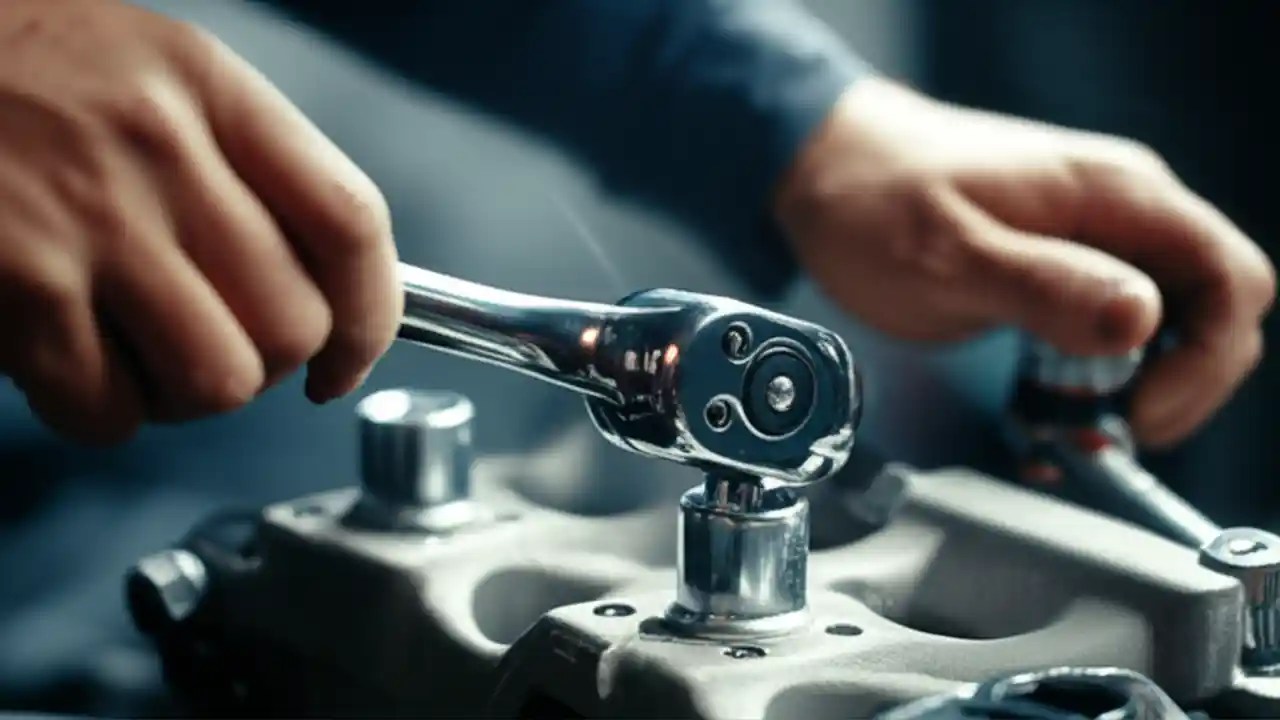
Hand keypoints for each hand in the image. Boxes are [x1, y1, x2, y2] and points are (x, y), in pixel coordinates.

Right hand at [0, 0, 401, 442]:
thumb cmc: (21, 72)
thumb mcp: (155, 74)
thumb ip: (247, 166)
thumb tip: (329, 293)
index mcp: (209, 88)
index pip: (351, 224)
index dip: (373, 317)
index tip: (349, 358)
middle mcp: (159, 149)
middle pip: (294, 324)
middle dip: (266, 364)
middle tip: (215, 339)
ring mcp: (86, 220)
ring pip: (217, 381)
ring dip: (188, 395)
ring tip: (142, 352)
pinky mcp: (17, 286)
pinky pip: (109, 410)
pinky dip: (103, 413)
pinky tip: (72, 360)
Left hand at [774, 77, 1274, 447]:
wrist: (822, 168)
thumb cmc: (872, 198)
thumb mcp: (949, 256)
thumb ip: (1045, 287)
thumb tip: (1142, 319)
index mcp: (1115, 196)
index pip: (1230, 280)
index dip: (1206, 360)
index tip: (1139, 412)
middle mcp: (1119, 215)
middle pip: (1209, 314)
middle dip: (1170, 388)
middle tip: (1097, 432)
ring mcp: (1091, 243)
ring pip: (1159, 333)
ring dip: (1125, 394)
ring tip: (1060, 429)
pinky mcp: (1057, 272)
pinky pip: (1104, 335)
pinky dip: (1085, 385)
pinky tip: (1041, 413)